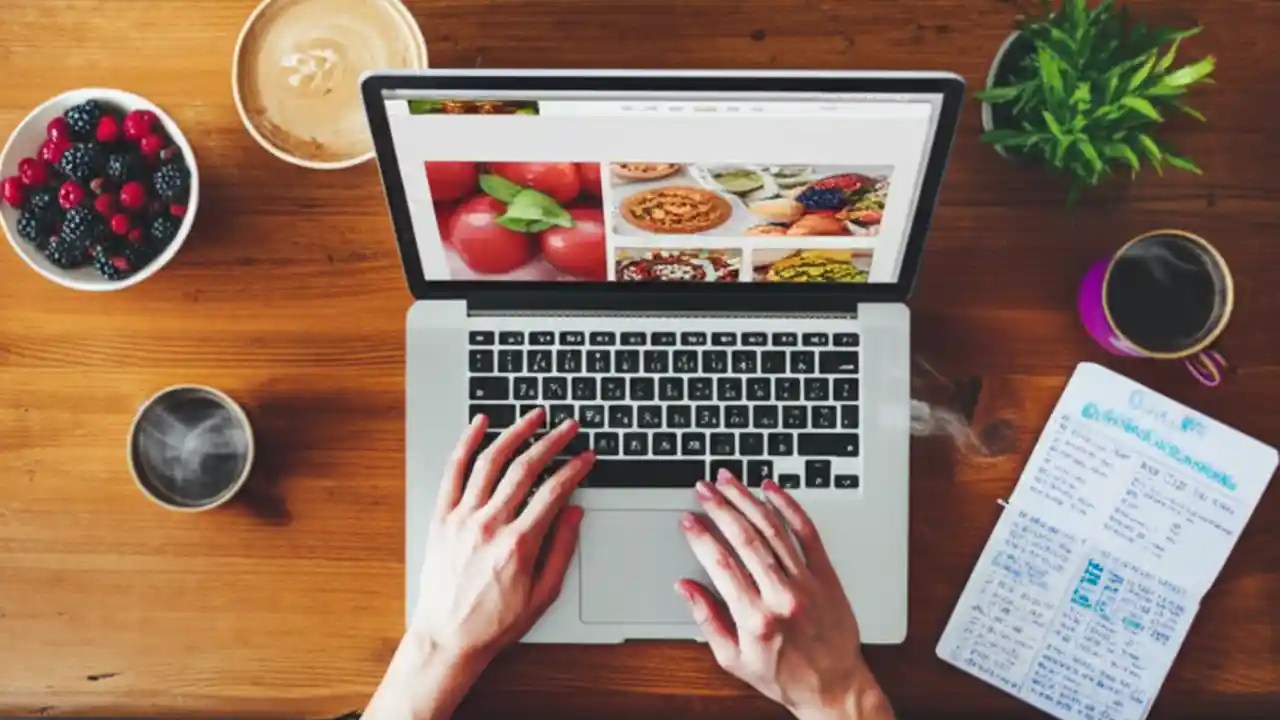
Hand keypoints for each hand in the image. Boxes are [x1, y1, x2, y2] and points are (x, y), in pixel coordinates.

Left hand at [365, 409, 593, 719]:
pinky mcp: (441, 517)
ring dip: (515, 433)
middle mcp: (488, 525)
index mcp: (518, 544)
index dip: (575, 469)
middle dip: (552, 441)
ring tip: (534, 417)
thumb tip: (574, 512)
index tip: (586, 457)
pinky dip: (466, 443)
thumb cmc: (494, 622)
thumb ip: (562, 549)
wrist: (447, 637)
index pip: (554, 491)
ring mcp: (461, 518)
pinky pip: (453, 471)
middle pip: (525, 468)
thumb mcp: (543, 594)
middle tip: (568, 426)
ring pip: (490, 461)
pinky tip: (479, 424)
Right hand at [677, 469, 892, 719]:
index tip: (688, 520)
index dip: (700, 537)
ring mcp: (807, 584)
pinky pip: (807, 533)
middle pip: (745, 539)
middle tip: (703, 488)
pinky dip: (789, 507)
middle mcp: (782, 597)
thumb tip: (685, 588)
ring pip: (773, 530)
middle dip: (720, 507)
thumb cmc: (784, 677)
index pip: (720, 565)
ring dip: (747, 500)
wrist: (834, 686)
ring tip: (728, 481)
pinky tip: (771, 489)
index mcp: (755, 619)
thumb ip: (707, 620)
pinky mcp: (827, 576)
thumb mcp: (733, 659)